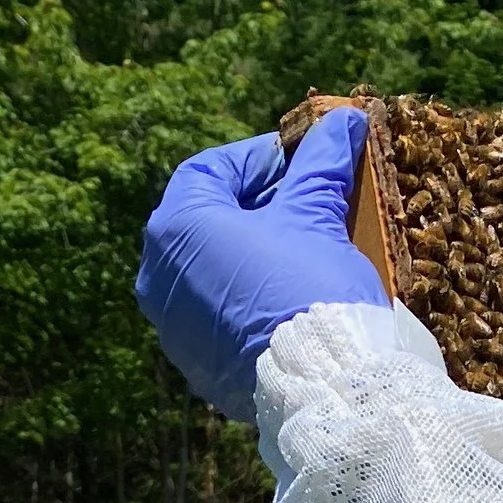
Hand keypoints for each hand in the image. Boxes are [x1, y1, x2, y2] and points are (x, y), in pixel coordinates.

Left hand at [136, 105, 387, 416]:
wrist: (319, 382)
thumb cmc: (308, 286)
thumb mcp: (315, 216)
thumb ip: (320, 164)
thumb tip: (344, 120)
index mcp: (177, 227)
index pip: (209, 170)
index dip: (256, 158)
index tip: (296, 159)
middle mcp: (158, 274)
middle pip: (204, 220)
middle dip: (252, 204)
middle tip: (300, 199)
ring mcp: (171, 324)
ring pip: (208, 269)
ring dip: (246, 251)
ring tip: (296, 248)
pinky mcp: (194, 362)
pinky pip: (214, 315)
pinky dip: (243, 296)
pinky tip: (284, 296)